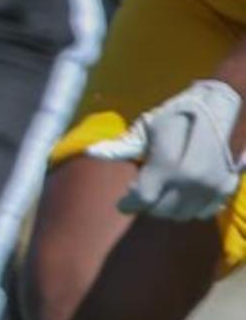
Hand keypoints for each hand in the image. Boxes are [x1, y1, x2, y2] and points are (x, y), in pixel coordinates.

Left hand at [87, 79, 245, 220]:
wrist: (228, 104)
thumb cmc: (184, 112)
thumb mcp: (151, 126)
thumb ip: (125, 147)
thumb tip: (92, 152)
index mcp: (170, 167)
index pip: (142, 200)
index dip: (128, 203)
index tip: (123, 200)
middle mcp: (192, 183)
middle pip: (161, 211)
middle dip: (148, 203)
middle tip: (144, 189)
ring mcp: (213, 188)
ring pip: (182, 214)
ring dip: (168, 207)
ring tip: (163, 190)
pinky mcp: (228, 188)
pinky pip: (204, 211)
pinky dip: (191, 207)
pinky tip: (184, 193)